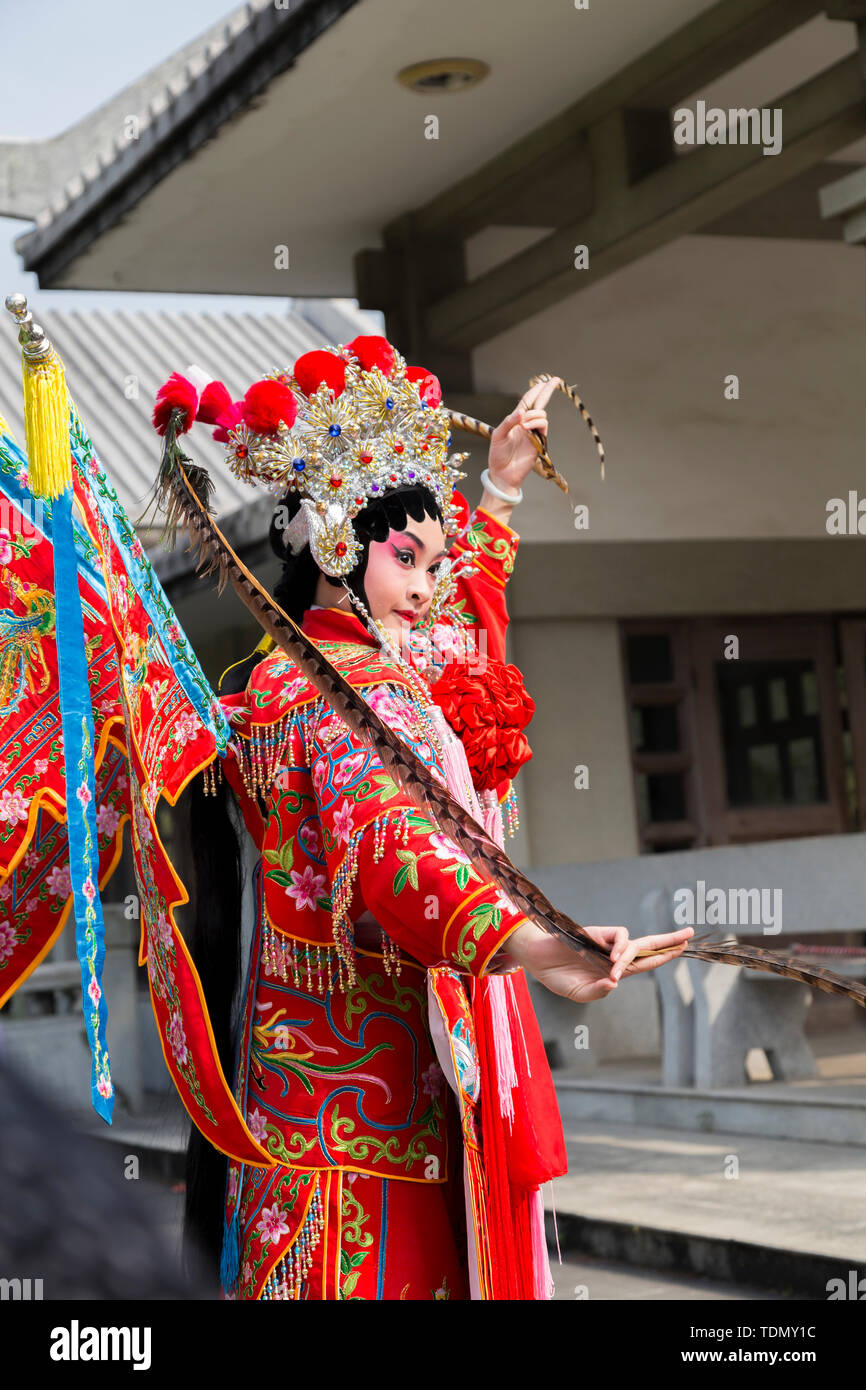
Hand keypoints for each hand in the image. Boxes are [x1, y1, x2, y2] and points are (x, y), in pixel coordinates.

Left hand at [486, 376, 561, 495]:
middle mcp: (526, 424)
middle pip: (540, 403)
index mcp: (516, 419)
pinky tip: (525, 428)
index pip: (528, 401)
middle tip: (555, 380)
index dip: (537, 390)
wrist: (503, 474)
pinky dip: (535, 423)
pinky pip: (543, 426)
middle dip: (547, 391)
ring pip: (541, 415)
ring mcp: (534, 432)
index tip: (546, 380)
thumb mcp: (498, 436)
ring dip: (533, 415)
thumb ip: (509, 422)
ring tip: (522, 426)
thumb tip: (522, 412)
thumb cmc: (498, 455)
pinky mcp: (539, 442)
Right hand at [504, 921, 693, 1003]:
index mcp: (614, 971)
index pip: (645, 963)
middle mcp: (614, 955)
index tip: (682, 948)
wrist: (537, 958)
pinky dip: (621, 946)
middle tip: (689, 934)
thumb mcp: (579, 993)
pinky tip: (613, 958)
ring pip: (635, 944)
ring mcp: (606, 943)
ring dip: (634, 956)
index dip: (663, 957)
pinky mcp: (597, 933)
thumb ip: (597, 990)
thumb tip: (615, 982)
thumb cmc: (557, 976)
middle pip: (648, 947)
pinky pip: (619, 935)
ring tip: (615, 968)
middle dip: (669, 941)